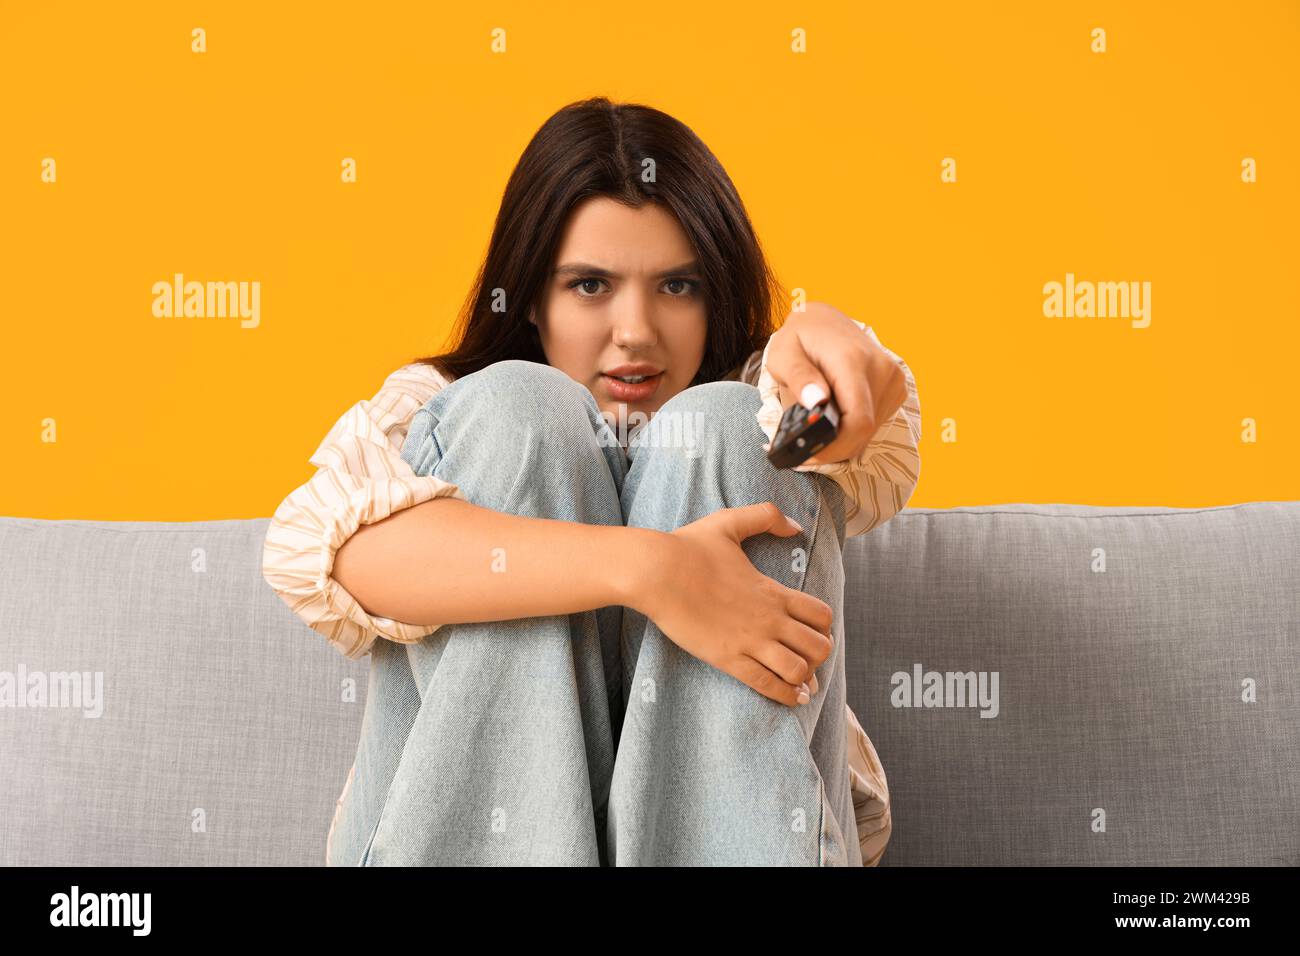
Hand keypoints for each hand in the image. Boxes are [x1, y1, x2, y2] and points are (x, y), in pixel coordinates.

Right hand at [632, 502, 832, 706]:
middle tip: (808, 656)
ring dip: (805, 677)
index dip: (825, 625)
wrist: (656, 572)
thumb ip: (767, 517)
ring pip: (798, 670)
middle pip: (818, 646)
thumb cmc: (689, 547)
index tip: (814, 629)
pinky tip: (792, 697)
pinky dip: (786, 695)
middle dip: (819, 654)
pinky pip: (767, 684)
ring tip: (802, 681)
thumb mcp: (730, 522)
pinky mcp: (728, 659)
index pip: (821, 615)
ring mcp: (750, 641)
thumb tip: (796, 525)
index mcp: (773, 590)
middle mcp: (769, 618)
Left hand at [765, 302, 907, 465]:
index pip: (858, 420)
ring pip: (870, 431)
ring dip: (843, 440)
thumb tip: (816, 403)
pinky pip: (876, 423)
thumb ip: (799, 377)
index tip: (807, 455)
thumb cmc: (800, 337)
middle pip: (864, 431)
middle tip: (803, 450)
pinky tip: (835, 418)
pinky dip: (854, 430)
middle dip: (833, 449)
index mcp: (853, 361)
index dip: (834, 447)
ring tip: (816, 428)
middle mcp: (881, 369)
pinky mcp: (895, 387)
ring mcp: (893, 379)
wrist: (824, 320)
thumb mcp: (784, 353)